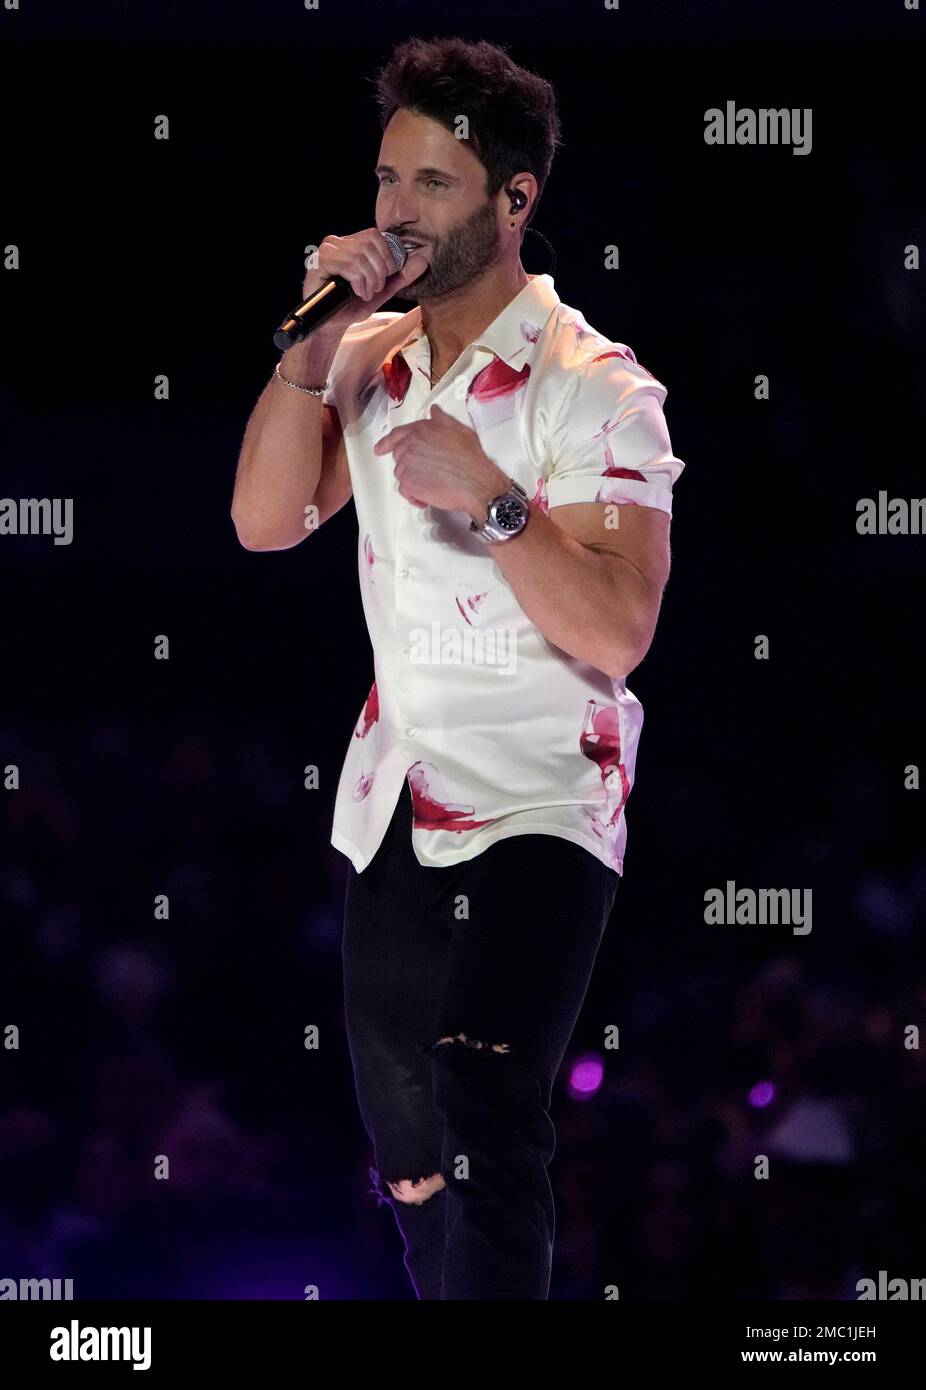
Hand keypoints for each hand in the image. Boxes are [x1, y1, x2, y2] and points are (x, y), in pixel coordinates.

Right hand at [299, 229, 431, 339]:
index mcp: (352, 243)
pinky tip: (355, 292)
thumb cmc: (352, 306)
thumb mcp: (381, 291)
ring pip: (360, 255)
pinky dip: (358, 281)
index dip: (386, 257)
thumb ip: (401, 276)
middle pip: (369, 244)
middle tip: (374, 289)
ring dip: (368, 279)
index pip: (376, 235)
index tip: (384, 279)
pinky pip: (348, 264)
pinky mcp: (320, 261)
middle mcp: (338, 242)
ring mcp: (327, 249)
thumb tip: (423, 260)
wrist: (332, 324)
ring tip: (364, 293)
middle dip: (378, 271)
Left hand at [373, 404, 507, 515]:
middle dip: (410, 464)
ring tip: (432, 485)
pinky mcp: (408, 484)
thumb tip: (433, 410)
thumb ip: (442, 420)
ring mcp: (407, 464)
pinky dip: (415, 496)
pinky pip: (405, 491)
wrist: (476, 483)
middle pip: (399, 456)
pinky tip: (428, 498)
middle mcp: (410, 444)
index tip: (379, 450)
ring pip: (401, 474)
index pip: (397, 434)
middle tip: (428, 473)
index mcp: (422, 429)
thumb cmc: (471, 458)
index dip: (387, 442)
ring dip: (414, 480)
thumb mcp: (460, 431)